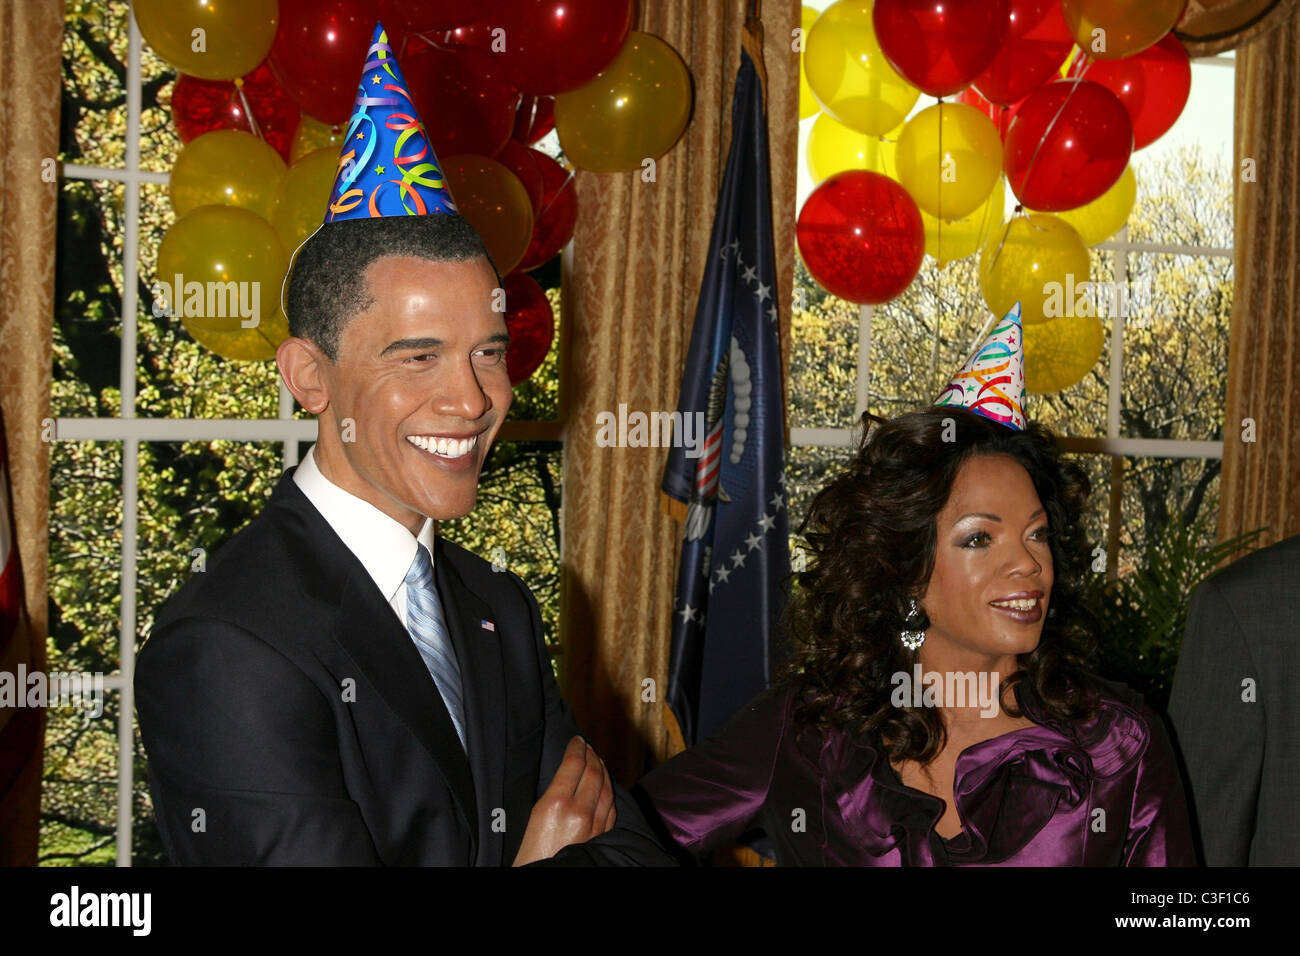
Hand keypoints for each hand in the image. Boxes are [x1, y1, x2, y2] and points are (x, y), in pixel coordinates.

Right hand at [512, 736, 616, 864]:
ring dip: (603, 769)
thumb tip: (565, 772)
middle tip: (587, 746)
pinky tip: (604, 784)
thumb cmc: (530, 852)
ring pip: (606, 787)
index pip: (574, 764)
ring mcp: (594, 824)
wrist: (542, 876)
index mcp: (556, 803)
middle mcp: (579, 811)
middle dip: (591, 754)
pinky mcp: (602, 836)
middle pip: (594, 771)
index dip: (577, 747)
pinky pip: (611, 806)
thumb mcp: (533, 815)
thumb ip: (551, 793)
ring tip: (596, 760)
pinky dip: (608, 789)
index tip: (576, 740)